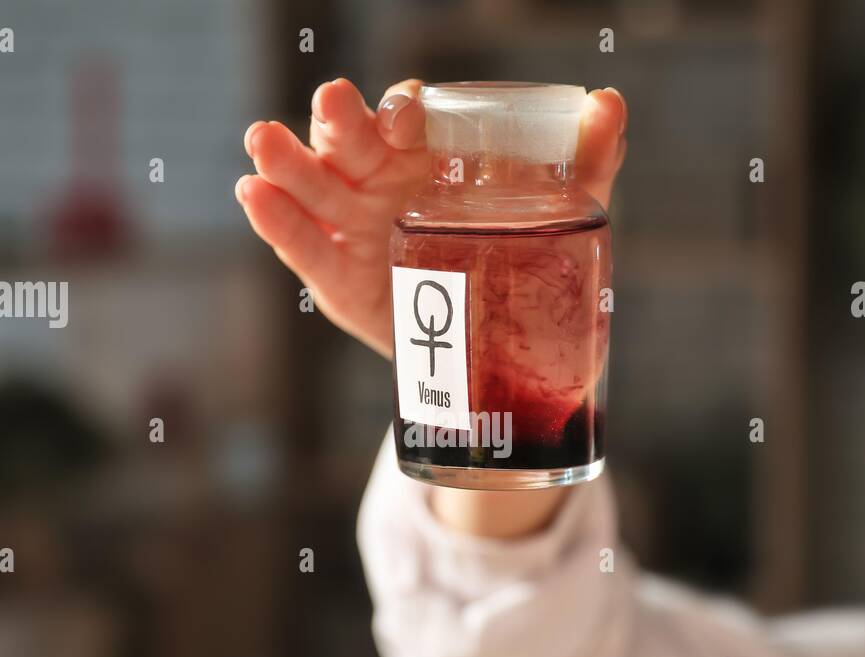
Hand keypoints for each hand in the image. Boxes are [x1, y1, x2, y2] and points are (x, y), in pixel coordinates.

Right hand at [235, 78, 627, 357]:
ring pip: (311, 182)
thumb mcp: (550, 213)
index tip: (410, 119)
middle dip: (338, 119)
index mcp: (423, 154)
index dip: (402, 112)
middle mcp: (379, 177)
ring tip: (262, 141)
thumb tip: (610, 105)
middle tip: (334, 105)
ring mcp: (349, 222)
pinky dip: (273, 219)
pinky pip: (299, 243)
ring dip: (285, 158)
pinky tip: (254, 194)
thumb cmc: (505, 258)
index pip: (403, 118)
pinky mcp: (331, 271)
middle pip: (349, 138)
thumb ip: (584, 160)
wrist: (482, 343)